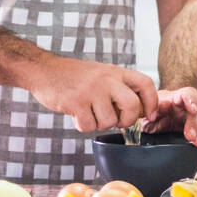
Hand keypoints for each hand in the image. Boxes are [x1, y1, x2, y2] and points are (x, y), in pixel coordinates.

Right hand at [24, 56, 158, 133]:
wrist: (44, 70)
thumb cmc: (75, 77)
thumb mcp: (102, 74)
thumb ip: (120, 88)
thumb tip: (141, 111)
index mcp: (116, 72)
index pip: (146, 84)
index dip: (152, 102)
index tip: (150, 116)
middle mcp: (107, 79)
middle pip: (132, 106)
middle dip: (128, 120)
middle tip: (118, 121)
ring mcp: (91, 90)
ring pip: (109, 121)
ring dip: (100, 124)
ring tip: (90, 113)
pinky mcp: (76, 102)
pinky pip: (88, 126)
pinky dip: (83, 126)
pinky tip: (77, 114)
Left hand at [145, 86, 196, 158]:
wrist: (156, 123)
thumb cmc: (153, 114)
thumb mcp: (148, 110)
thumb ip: (153, 108)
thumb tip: (161, 105)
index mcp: (177, 99)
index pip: (188, 95)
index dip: (191, 101)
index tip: (191, 108)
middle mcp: (190, 109)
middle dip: (195, 125)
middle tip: (190, 136)